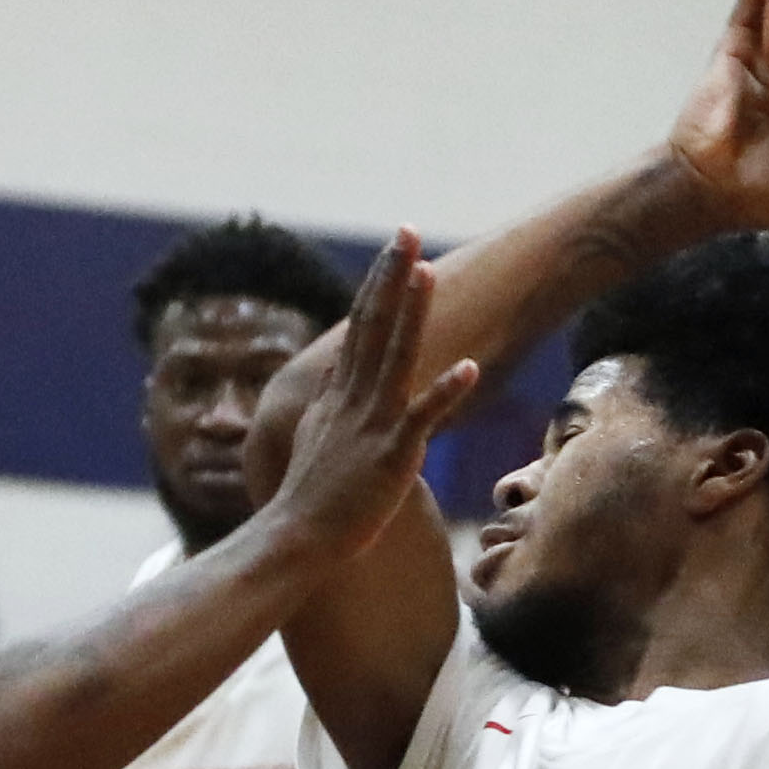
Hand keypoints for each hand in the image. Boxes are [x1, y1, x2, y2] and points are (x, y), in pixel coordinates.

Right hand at [264, 232, 484, 562]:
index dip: (379, 283)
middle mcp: (354, 399)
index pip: (360, 325)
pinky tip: (471, 368)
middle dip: (392, 276)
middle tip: (407, 231)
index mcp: (340, 394)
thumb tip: (333, 374)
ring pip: (396, 357)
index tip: (395, 248)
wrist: (297, 537)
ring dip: (413, 313)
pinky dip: (446, 391)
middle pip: (374, 324)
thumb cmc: (310, 499)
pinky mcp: (392, 455)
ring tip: (430, 272)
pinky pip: (423, 418)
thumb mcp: (317, 438)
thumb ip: (328, 403)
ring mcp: (372, 424)